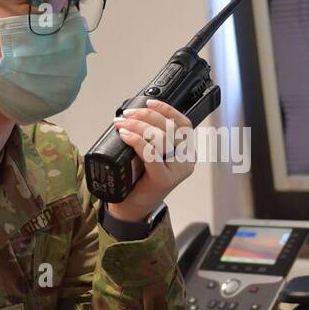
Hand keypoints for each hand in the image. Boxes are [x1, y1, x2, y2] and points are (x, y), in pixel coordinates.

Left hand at [109, 98, 196, 222]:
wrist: (132, 207)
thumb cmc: (140, 180)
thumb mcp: (151, 154)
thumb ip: (152, 137)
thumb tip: (136, 114)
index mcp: (186, 152)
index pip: (183, 124)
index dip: (167, 110)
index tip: (149, 102)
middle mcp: (186, 160)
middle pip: (171, 128)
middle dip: (146, 116)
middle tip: (127, 115)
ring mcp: (176, 171)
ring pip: (161, 138)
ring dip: (138, 126)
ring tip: (122, 124)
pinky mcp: (164, 179)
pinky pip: (151, 153)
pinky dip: (137, 141)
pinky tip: (126, 136)